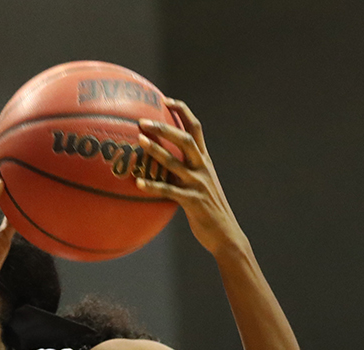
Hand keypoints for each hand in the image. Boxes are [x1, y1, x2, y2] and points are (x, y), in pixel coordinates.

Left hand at [136, 99, 248, 259]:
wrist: (226, 235)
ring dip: (156, 151)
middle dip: (165, 127)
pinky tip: (137, 183)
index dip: (182, 111)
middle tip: (143, 121)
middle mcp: (203, 168)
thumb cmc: (207, 211)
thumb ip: (183, 173)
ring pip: (176, 162)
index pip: (195, 128)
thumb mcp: (199, 186)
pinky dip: (153, 186)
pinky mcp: (193, 201)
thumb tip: (160, 166)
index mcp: (205, 161)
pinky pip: (170, 191)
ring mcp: (199, 184)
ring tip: (139, 141)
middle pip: (186, 139)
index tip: (165, 99)